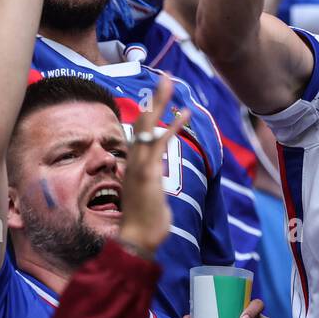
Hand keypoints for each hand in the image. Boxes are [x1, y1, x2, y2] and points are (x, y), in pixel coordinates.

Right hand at [119, 74, 185, 254]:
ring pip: (148, 126)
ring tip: (170, 82)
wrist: (135, 240)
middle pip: (142, 121)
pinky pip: (161, 143)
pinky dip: (173, 126)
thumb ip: (148, 185)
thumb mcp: (146, 198)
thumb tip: (151, 183)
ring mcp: (139, 165)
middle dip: (154, 98)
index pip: (139, 132)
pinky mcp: (148, 173)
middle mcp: (133, 161)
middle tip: (163, 77)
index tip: (157, 98)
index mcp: (132, 165)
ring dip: (160, 102)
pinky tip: (185, 113)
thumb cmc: (142, 223)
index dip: (148, 113)